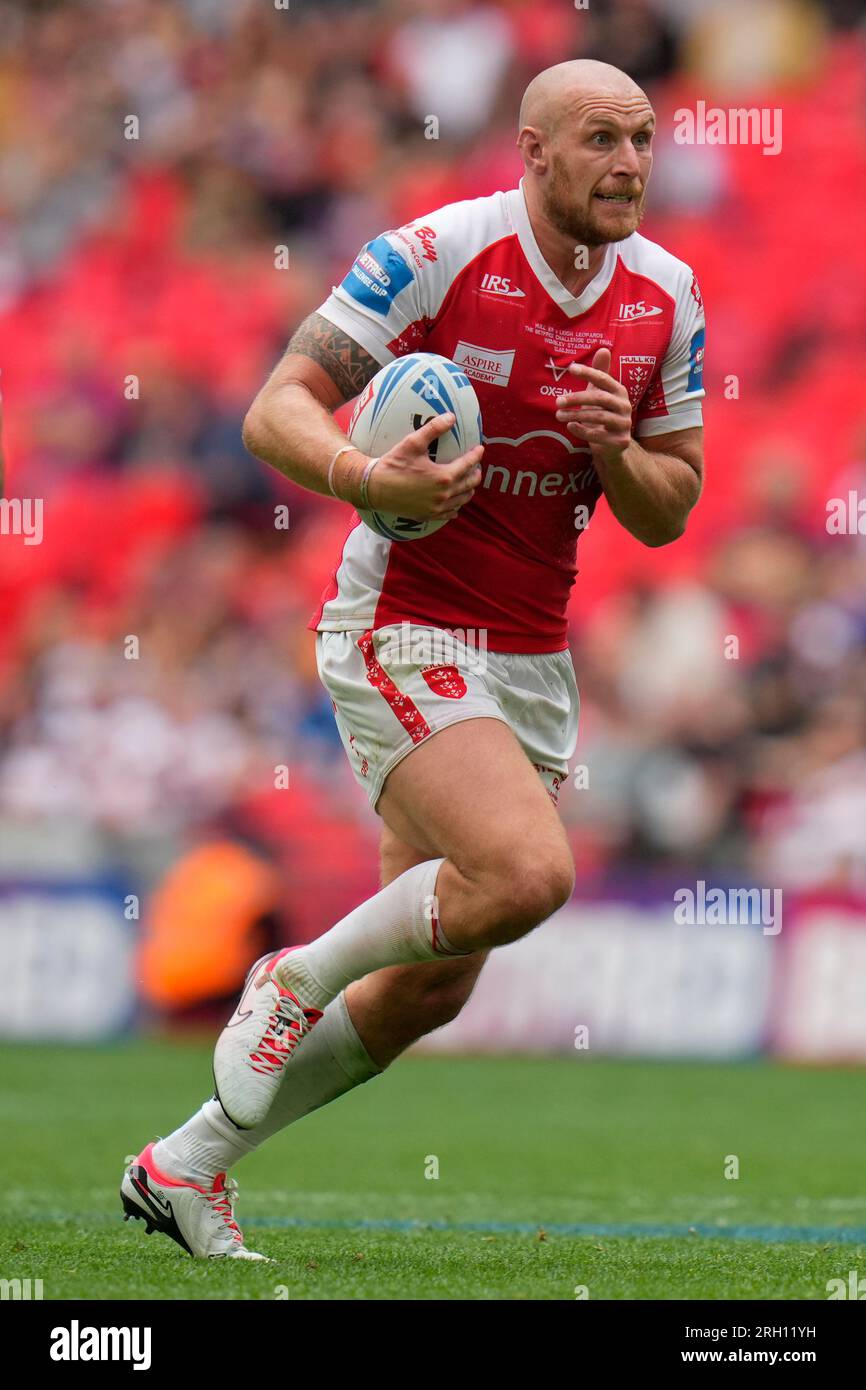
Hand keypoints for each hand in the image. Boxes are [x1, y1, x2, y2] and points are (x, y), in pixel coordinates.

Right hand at [365, 414, 483, 520]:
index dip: (476, 455)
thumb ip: (434, 428)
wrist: (374, 488)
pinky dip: (455, 507)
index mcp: (444, 477)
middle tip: (475, 466)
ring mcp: (437, 508)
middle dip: (475, 473)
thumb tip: (451, 417)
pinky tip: (454, 503)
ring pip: (462, 500)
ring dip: (468, 490)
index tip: (479, 449)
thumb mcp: (413, 442)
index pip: (467, 465)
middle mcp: (444, 495)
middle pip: (469, 484)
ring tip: (468, 482)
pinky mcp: (428, 516)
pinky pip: (449, 514)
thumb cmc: (393, 464)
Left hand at [554, 348, 631, 463]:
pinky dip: (582, 431)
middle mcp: (625, 406)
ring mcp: (624, 424)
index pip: (604, 379)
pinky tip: (570, 426)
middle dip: (577, 398)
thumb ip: (600, 373)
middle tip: (558, 401)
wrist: (614, 445)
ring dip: (576, 415)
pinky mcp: (620, 441)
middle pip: (600, 399)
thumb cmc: (603, 414)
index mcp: (619, 391)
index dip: (588, 373)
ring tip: (559, 415)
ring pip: (598, 418)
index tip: (570, 368)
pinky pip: (598, 435)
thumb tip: (603, 349)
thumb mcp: (600, 393)